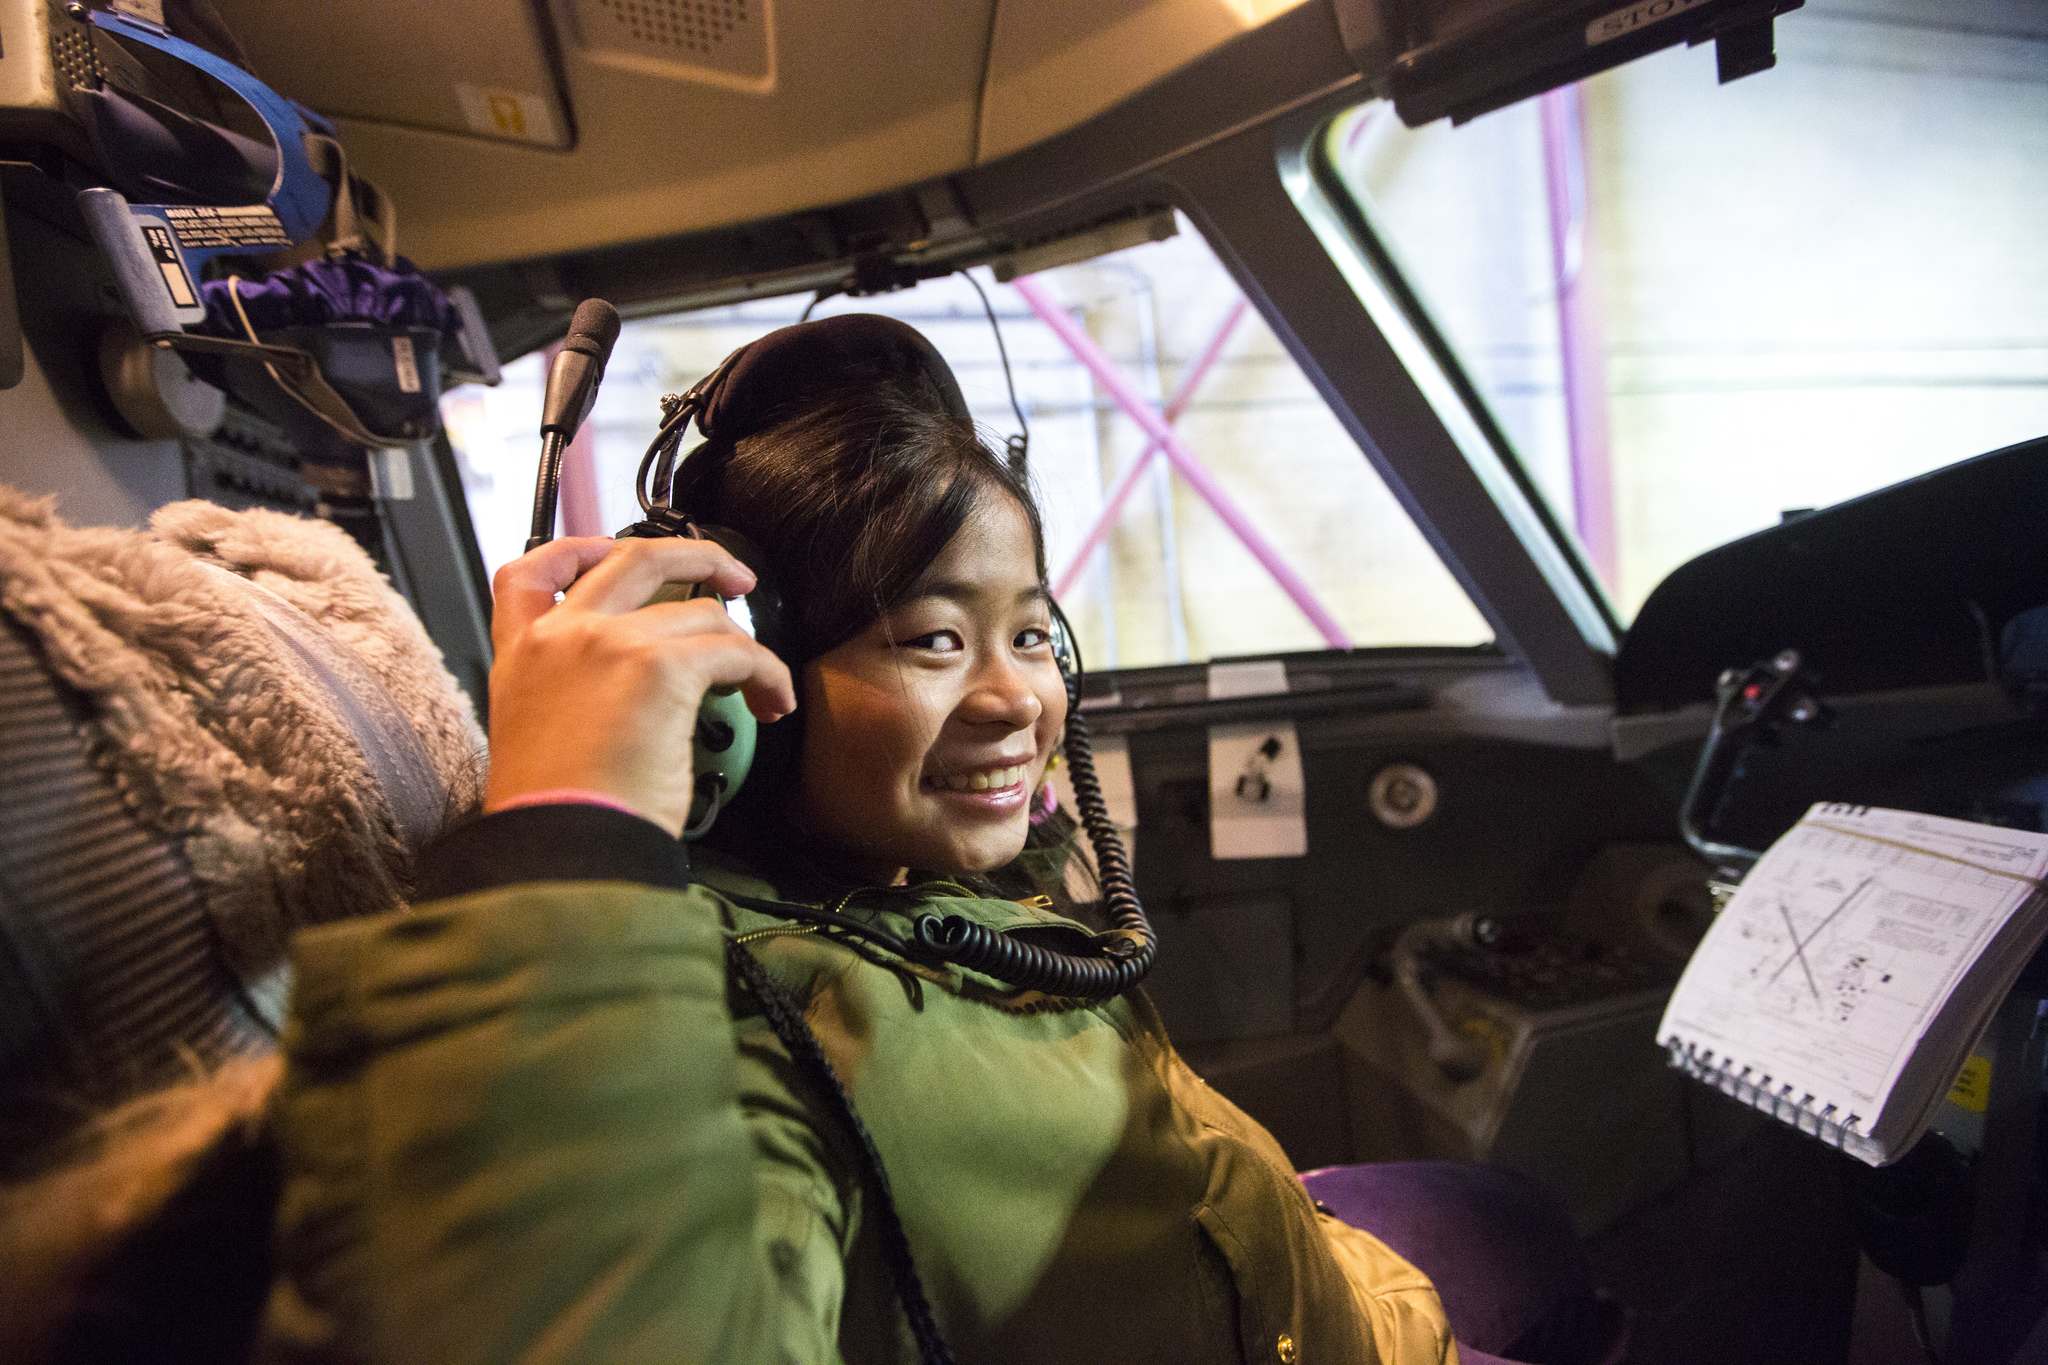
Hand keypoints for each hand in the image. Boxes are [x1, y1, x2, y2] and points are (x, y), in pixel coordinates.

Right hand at [484, 536, 796, 836]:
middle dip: (696, 556)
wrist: (564, 852)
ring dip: (744, 644)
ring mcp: (608, 644)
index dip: (578, 549)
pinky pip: (736, 650)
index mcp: (522, 656)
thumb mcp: (539, 738)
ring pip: (701, 611)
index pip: (531, 572)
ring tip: (761, 684)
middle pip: (634, 558)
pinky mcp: (659, 667)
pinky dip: (766, 672)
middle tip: (732, 578)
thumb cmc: (559, 818)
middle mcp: (560, 636)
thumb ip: (572, 692)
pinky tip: (771, 702)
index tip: (616, 552)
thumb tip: (631, 689)